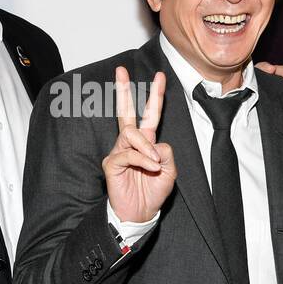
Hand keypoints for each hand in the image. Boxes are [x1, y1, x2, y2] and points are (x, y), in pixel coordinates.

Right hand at [103, 67, 176, 223]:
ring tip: (155, 163)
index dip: (155, 96)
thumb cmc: (153, 192)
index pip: (149, 115)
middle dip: (123, 90)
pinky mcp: (112, 164)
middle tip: (122, 70)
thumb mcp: (170, 171)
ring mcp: (119, 152)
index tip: (160, 77)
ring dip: (146, 146)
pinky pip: (127, 153)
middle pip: (125, 112)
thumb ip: (167, 153)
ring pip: (131, 134)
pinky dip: (142, 159)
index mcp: (146, 142)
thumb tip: (155, 145)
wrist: (141, 213)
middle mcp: (130, 143)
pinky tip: (150, 168)